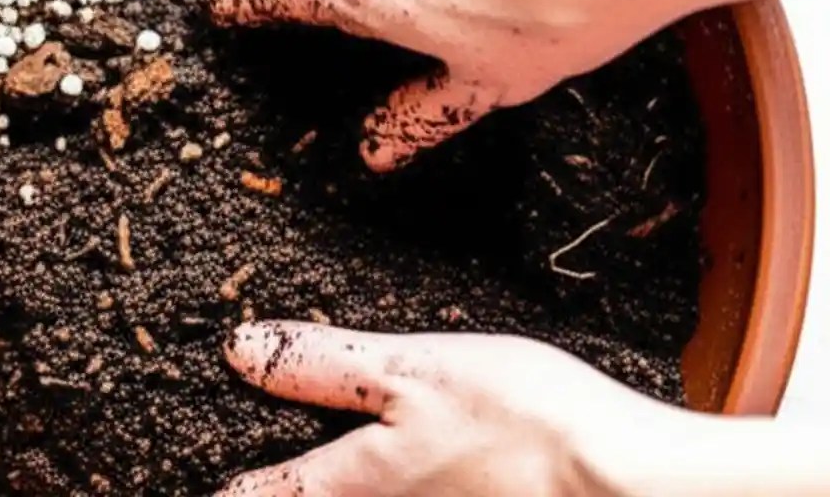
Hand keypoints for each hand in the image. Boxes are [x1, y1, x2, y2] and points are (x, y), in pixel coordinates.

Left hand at [218, 322, 674, 496]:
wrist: (627, 487)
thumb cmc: (521, 421)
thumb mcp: (411, 372)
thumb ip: (317, 367)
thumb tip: (238, 350)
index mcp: (345, 487)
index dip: (229, 483)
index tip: (205, 470)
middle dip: (279, 487)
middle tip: (259, 473)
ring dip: (334, 488)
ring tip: (352, 469)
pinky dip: (393, 492)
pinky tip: (424, 475)